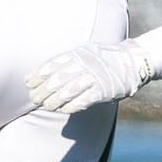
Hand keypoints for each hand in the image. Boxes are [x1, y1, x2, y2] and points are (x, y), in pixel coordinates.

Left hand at [26, 40, 153, 113]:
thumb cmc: (103, 59)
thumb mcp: (83, 52)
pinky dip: (71, 106)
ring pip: (67, 92)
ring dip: (54, 101)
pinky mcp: (103, 90)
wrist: (132, 61)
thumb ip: (64, 62)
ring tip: (46, 106)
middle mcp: (84, 64)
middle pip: (57, 80)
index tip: (28, 83)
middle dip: (42, 91)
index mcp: (77, 53)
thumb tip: (38, 74)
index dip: (38, 75)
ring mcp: (94, 77)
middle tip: (34, 99)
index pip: (52, 64)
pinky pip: (83, 100)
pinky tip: (64, 109)